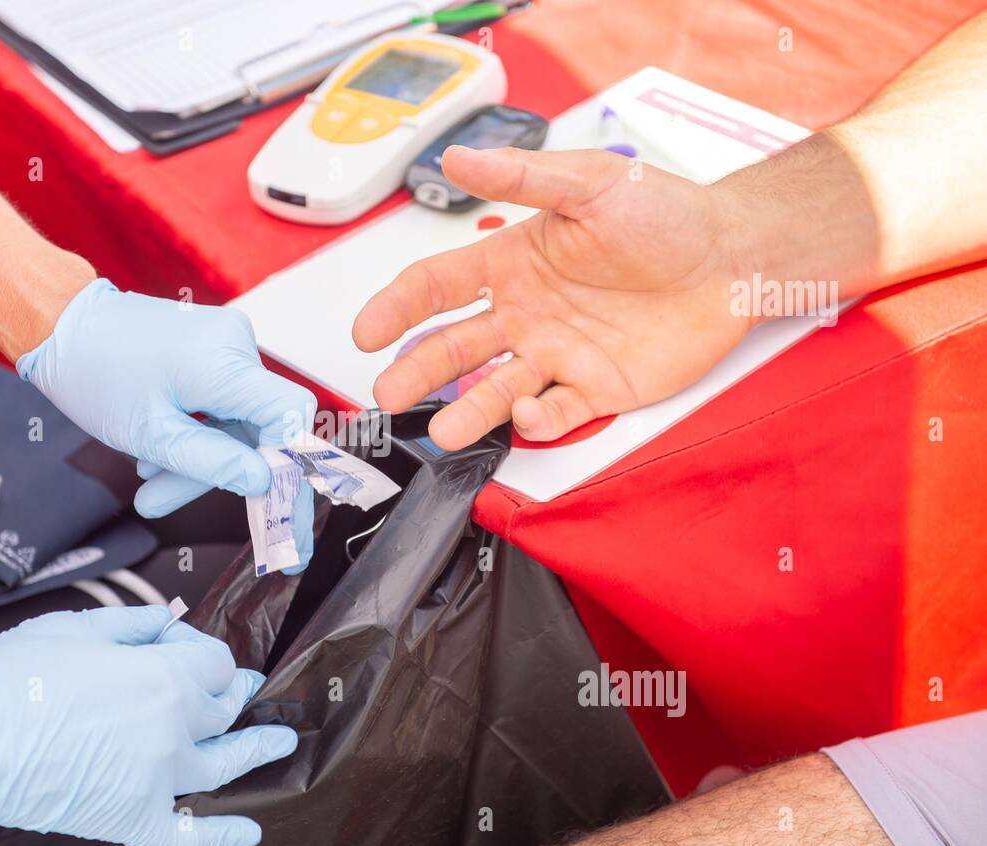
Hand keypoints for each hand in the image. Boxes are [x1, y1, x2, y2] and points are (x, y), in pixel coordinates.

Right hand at [0, 605, 297, 845]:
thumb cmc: (7, 680)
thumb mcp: (76, 626)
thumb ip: (136, 623)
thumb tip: (170, 622)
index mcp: (164, 678)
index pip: (214, 662)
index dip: (202, 649)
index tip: (185, 646)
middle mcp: (173, 731)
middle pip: (221, 709)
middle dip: (231, 692)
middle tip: (241, 686)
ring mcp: (157, 781)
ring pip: (223, 766)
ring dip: (256, 751)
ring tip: (278, 741)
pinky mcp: (131, 820)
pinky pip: (189, 836)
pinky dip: (224, 837)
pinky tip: (251, 832)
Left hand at [18, 279, 315, 571]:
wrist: (62, 323)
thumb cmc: (95, 373)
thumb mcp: (149, 435)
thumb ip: (213, 463)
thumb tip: (264, 484)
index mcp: (224, 363)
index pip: (291, 417)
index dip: (292, 468)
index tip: (279, 513)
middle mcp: (236, 345)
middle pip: (260, 428)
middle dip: (226, 474)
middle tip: (190, 512)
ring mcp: (227, 344)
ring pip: (238, 421)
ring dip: (203, 459)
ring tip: (152, 484)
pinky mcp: (215, 349)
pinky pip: (223, 404)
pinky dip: (197, 434)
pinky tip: (160, 454)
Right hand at [352, 145, 752, 449]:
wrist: (734, 258)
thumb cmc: (665, 214)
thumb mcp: (591, 183)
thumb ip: (523, 177)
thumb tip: (456, 159)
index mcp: (512, 263)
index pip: (437, 287)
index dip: (397, 307)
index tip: (367, 331)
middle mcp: (525, 314)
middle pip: (453, 348)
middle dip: (416, 371)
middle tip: (387, 393)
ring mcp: (556, 355)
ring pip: (494, 391)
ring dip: (464, 411)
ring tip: (442, 430)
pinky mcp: (594, 390)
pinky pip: (553, 414)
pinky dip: (534, 421)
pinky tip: (526, 413)